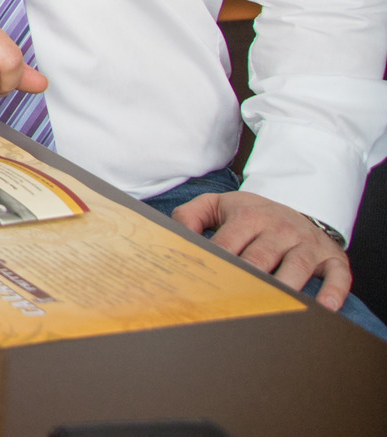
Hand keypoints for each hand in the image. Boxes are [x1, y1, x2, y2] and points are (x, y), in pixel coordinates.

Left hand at [173, 191, 351, 308]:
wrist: (299, 207)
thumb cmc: (251, 215)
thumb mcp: (218, 205)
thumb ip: (190, 216)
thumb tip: (177, 238)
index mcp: (248, 216)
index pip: (227, 245)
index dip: (214, 266)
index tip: (202, 287)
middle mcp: (279, 228)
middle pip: (259, 260)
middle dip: (245, 282)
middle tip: (231, 305)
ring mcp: (307, 243)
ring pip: (296, 267)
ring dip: (284, 288)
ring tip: (272, 309)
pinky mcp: (332, 258)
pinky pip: (337, 276)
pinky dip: (332, 292)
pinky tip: (324, 308)